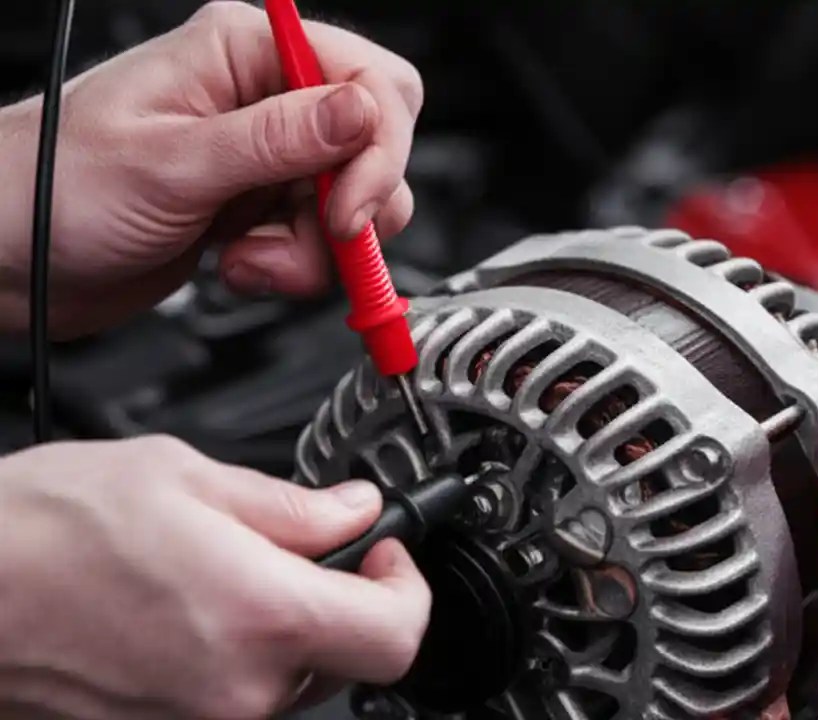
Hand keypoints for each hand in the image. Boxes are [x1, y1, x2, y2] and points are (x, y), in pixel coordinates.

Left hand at [0, 1, 423, 337]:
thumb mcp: (173, 164)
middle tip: (324, 238)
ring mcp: (265, 156)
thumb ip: (277, 140)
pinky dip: (296, 266)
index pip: (367, 80)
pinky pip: (322, 238)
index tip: (348, 210)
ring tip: (255, 262)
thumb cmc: (51, 190)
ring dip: (320, 249)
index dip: (376, 148)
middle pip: (374, 143)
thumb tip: (362, 112)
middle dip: (357, 204)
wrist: (9, 260)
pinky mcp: (261, 207)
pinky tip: (242, 267)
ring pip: (354, 200)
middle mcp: (263, 98)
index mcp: (242, 53)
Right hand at [0, 436, 429, 718]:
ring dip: (283, 625)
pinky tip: (187, 608)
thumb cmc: (41, 534)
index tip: (386, 552)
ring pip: (291, 678)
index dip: (406, 587)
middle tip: (304, 546)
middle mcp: (239, 690)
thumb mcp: (184, 478)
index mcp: (261, 617)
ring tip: (221, 570)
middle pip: (349, 656)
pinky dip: (234, 654)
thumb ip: (292, 505)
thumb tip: (352, 511)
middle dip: (342, 598)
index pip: (399, 632)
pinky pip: (234, 696)